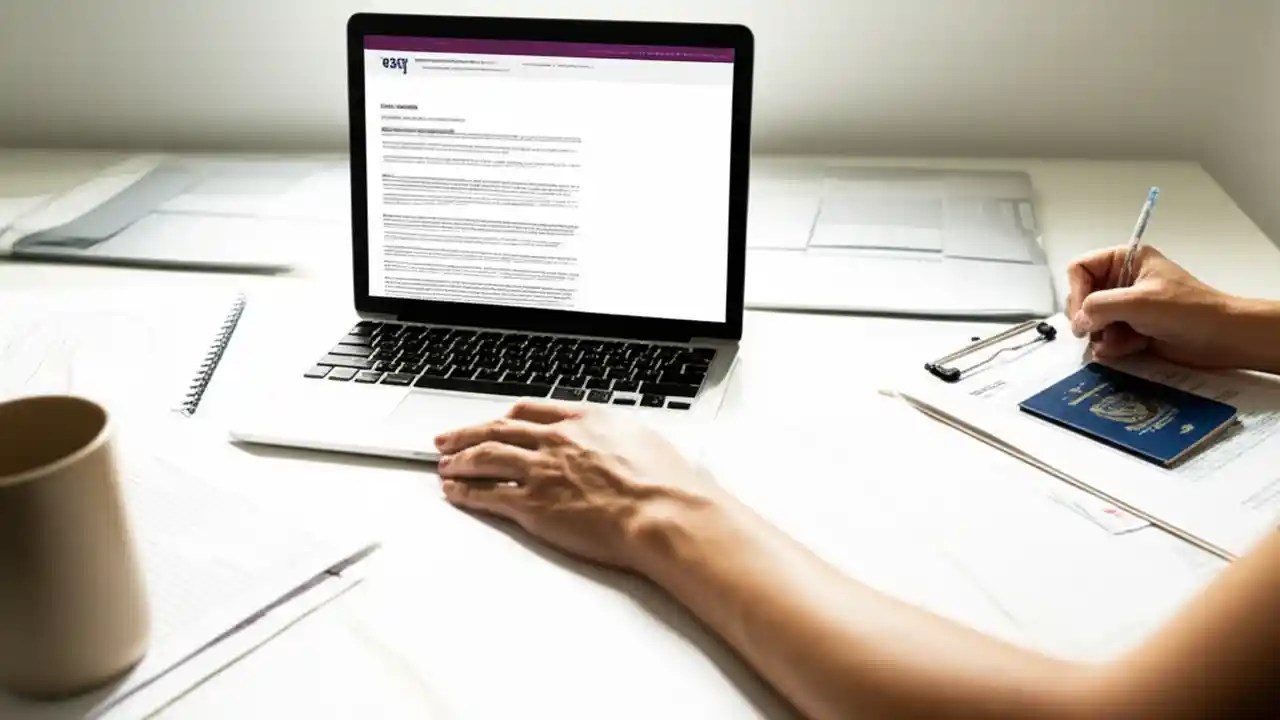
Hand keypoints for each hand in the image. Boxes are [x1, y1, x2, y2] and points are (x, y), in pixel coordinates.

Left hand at [433, 400, 726, 572]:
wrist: (663, 512)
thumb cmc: (666, 484)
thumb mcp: (643, 440)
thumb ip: (618, 438)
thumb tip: (620, 444)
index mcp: (584, 420)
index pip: (533, 409)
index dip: (507, 416)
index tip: (498, 420)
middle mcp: (557, 440)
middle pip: (498, 429)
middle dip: (468, 433)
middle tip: (447, 438)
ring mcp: (541, 471)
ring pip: (485, 456)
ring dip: (458, 460)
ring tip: (443, 464)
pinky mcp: (532, 505)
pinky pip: (488, 494)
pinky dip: (465, 491)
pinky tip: (454, 492)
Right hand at [1066, 245, 1248, 368]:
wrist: (1222, 337)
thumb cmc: (1186, 310)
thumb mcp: (1138, 301)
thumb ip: (1099, 306)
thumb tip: (1077, 323)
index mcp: (1126, 260)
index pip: (1080, 268)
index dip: (1076, 290)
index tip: (1082, 314)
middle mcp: (1123, 281)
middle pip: (1082, 296)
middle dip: (1087, 317)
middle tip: (1092, 333)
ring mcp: (1127, 306)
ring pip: (1092, 321)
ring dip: (1100, 336)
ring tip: (1115, 344)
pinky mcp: (1132, 329)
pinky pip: (1106, 338)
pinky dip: (1112, 347)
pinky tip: (1127, 350)